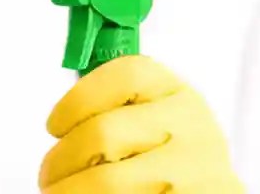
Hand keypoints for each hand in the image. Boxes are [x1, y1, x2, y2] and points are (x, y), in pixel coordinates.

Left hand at [39, 55, 243, 193]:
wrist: (211, 192)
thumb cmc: (171, 153)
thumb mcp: (158, 116)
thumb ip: (118, 109)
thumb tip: (60, 129)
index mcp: (178, 94)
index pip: (124, 77)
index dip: (77, 100)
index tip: (54, 126)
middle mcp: (190, 130)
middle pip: (103, 133)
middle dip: (60, 159)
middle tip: (48, 175)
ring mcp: (193, 174)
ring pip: (107, 181)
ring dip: (69, 189)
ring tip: (58, 192)